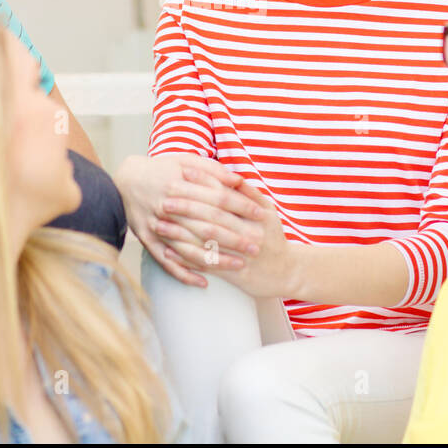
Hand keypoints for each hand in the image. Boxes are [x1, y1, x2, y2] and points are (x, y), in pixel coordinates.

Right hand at [113, 154, 260, 287]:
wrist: (124, 181)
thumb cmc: (161, 169)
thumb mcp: (185, 160)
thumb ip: (212, 170)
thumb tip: (239, 181)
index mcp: (179, 184)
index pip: (217, 198)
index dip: (241, 206)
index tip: (261, 214)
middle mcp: (168, 207)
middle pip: (207, 226)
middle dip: (235, 237)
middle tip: (257, 246)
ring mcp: (156, 226)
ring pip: (190, 249)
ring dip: (216, 259)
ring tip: (239, 265)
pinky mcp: (147, 241)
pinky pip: (167, 263)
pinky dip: (185, 275)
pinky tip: (204, 283)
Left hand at [158, 174, 297, 298]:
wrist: (288, 273)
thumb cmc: (274, 238)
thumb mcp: (269, 211)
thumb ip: (250, 193)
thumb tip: (231, 175)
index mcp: (256, 214)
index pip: (225, 195)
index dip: (204, 183)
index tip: (183, 173)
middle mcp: (249, 233)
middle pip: (212, 216)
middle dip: (187, 206)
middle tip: (164, 198)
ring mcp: (241, 254)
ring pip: (206, 241)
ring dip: (180, 232)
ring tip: (159, 223)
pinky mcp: (233, 274)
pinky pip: (206, 264)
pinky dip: (186, 258)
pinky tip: (168, 251)